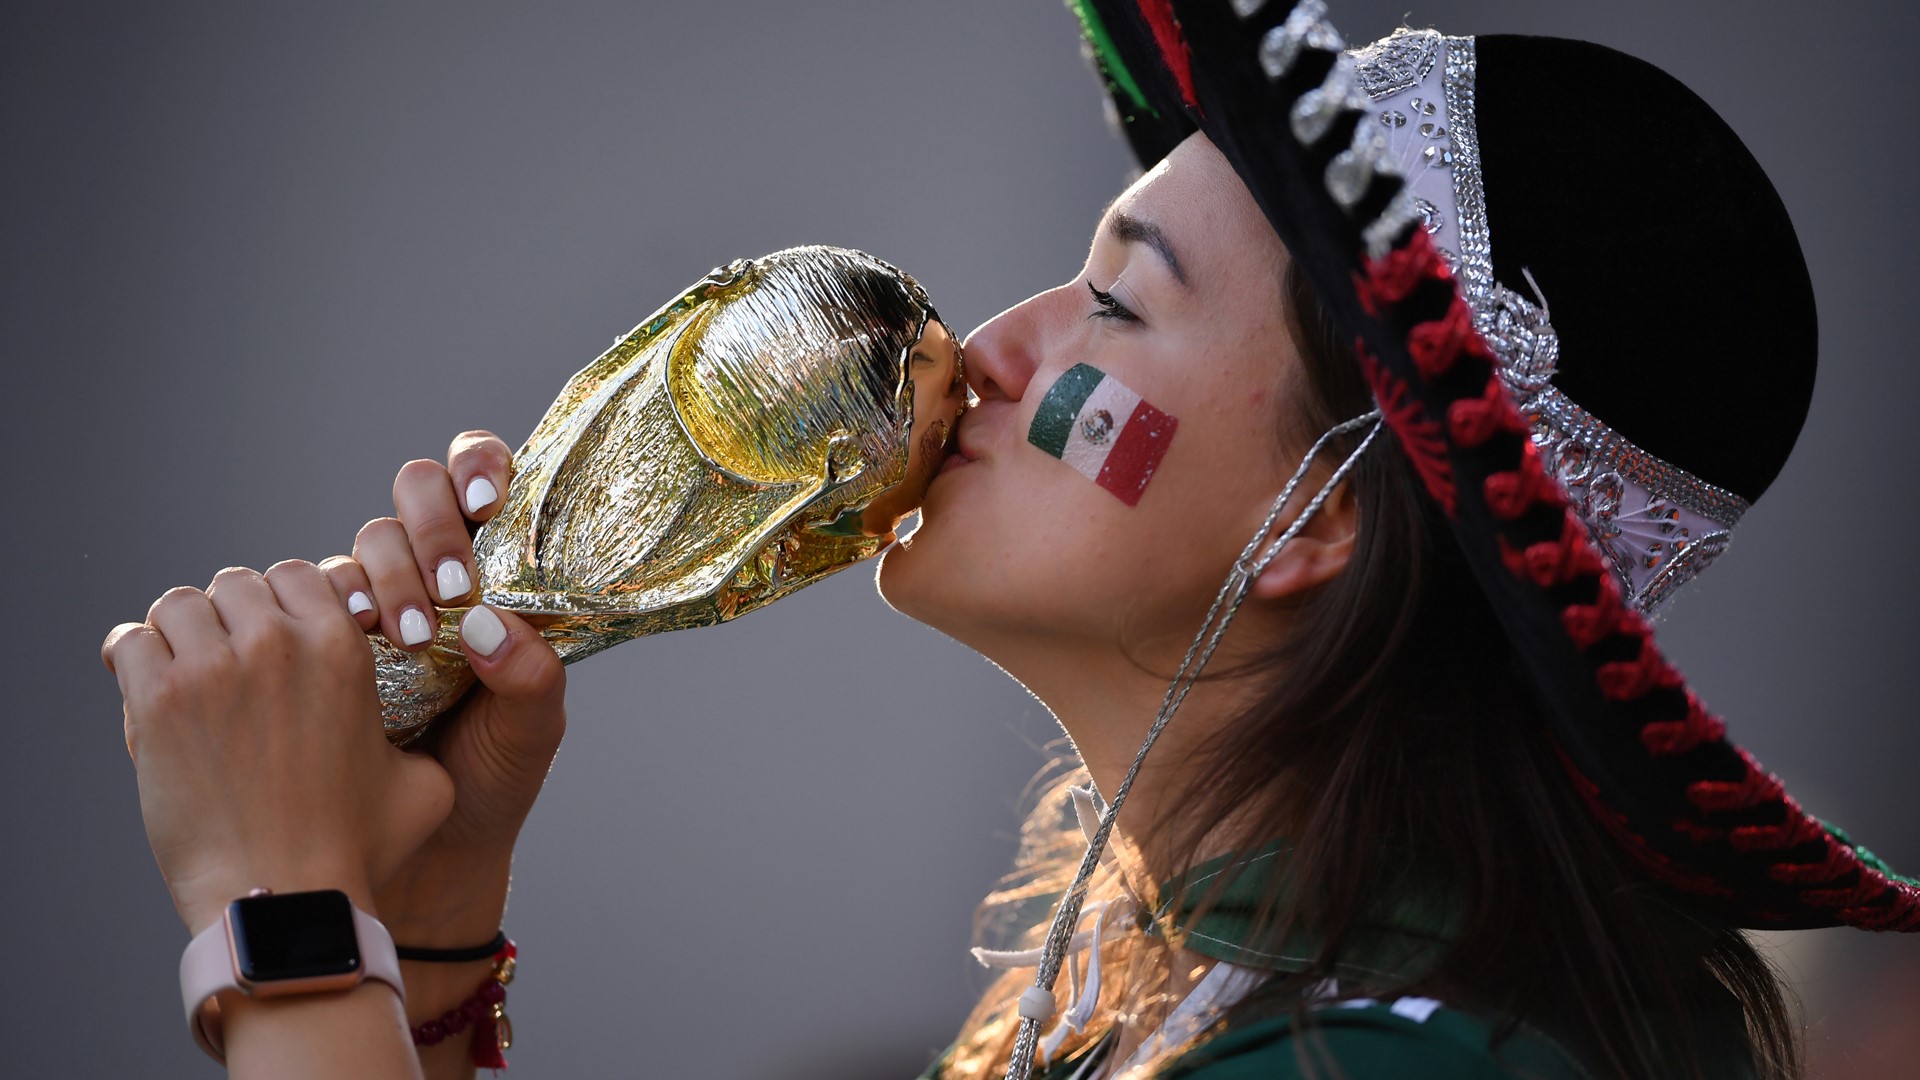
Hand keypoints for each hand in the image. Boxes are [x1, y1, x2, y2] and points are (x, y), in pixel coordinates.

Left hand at [103, 561, 454, 934]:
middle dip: (229, 617)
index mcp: (342, 647)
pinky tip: (142, 688)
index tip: (273, 635)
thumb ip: (422, 741)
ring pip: (177, 607)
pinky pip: (132, 646)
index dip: (283, 602)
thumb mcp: (422, 786)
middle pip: (235, 584)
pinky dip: (133, 661)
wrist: (283, 899)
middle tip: (226, 661)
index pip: (298, 574)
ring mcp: (214, 669)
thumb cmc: (355, 852)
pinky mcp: (159, 702)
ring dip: (179, 634)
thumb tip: (429, 733)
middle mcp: (279, 643)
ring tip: (182, 672)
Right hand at [318, 431, 566, 951]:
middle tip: (448, 589)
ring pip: (366, 543)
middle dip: (428, 528)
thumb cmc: (492, 781)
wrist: (427, 852)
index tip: (486, 502)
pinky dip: (328, 605)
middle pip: (417, 497)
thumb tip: (488, 625)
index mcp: (499, 581)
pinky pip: (309, 596)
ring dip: (383, 574)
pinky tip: (349, 636)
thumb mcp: (532, 733)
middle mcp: (435, 576)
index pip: (486, 489)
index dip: (480, 469)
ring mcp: (376, 603)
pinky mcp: (321, 641)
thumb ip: (533, 680)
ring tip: (403, 633)